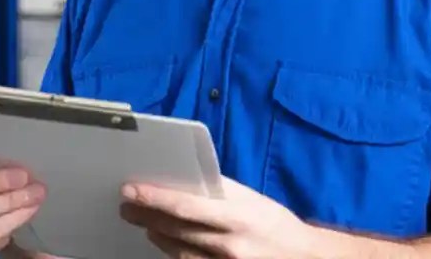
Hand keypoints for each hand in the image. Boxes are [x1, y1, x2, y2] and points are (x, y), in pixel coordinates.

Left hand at [120, 176, 318, 258]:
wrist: (303, 258)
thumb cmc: (274, 223)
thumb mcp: (251, 200)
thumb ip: (219, 191)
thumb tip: (183, 179)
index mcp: (238, 216)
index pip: (186, 206)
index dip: (154, 198)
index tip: (131, 189)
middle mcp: (230, 244)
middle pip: (176, 230)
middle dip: (146, 216)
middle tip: (126, 205)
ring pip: (178, 251)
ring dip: (155, 235)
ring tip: (142, 222)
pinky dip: (173, 254)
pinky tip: (163, 243)